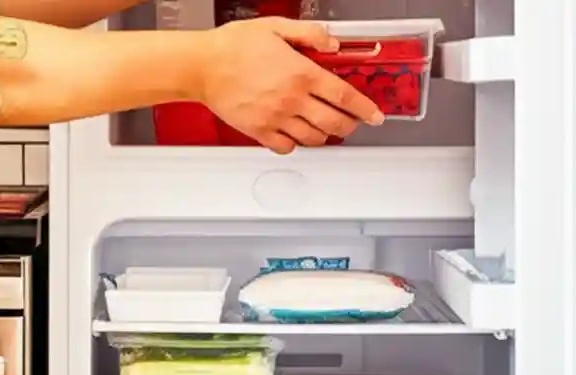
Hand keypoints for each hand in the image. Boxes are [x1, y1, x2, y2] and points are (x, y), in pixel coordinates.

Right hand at [192, 17, 383, 153]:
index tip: (375, 115)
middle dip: (350, 125)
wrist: (199, 65)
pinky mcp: (260, 131)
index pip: (345, 97)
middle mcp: (292, 99)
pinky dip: (296, 144)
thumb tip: (333, 44)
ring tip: (324, 125)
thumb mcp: (275, 27)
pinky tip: (296, 133)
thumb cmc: (233, 46)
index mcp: (301, 74)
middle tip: (352, 122)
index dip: (366, 109)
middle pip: (336, 123)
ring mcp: (277, 118)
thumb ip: (309, 34)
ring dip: (325, 135)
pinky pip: (288, 147)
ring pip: (315, 138)